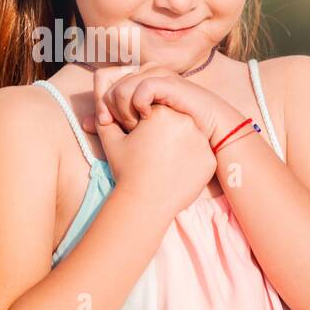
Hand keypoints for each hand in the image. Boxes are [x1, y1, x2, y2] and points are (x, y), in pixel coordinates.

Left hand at [81, 61, 242, 147]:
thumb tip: (84, 123)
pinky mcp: (168, 82)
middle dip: (110, 108)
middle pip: (108, 83)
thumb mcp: (138, 129)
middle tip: (122, 127)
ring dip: (124, 110)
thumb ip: (112, 124)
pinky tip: (145, 119)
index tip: (106, 123)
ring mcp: (156, 75)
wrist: (210, 129)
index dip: (99, 100)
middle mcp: (144, 73)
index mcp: (135, 79)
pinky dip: (138, 105)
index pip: (102, 79)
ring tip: (135, 126)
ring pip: (121, 87)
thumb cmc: (175, 131)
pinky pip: (141, 88)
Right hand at [92, 72, 216, 216]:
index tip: (143, 145)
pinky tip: (177, 173)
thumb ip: (106, 120)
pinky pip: (201, 156)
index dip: (148, 128)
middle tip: (154, 156)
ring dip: (181, 147)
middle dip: (166, 135)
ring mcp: (200, 141)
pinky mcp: (209, 160)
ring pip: (190, 138)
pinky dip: (192, 163)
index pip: (157, 113)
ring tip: (165, 165)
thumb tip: (99, 107)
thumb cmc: (127, 170)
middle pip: (176, 123)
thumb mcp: (112, 142)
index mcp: (162, 112)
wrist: (144, 203)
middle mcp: (185, 121)